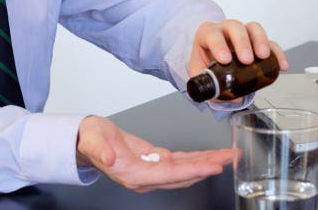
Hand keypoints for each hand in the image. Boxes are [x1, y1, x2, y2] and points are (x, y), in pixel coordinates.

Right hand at [76, 116, 232, 191]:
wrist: (86, 140)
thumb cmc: (91, 138)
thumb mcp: (92, 140)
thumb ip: (101, 151)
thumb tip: (110, 159)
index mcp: (133, 174)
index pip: (170, 174)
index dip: (193, 169)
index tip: (214, 166)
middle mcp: (146, 178)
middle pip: (184, 174)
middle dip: (209, 166)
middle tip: (231, 158)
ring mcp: (151, 172)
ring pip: (185, 169)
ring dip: (207, 163)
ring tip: (227, 155)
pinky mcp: (155, 162)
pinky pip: (180, 163)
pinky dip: (197, 158)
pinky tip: (210, 155)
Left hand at [189, 20, 289, 80]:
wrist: (212, 59)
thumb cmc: (205, 62)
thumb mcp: (200, 74)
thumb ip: (211, 87)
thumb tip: (233, 98)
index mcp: (208, 35)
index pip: (212, 34)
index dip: (219, 45)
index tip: (225, 60)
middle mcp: (226, 30)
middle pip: (235, 27)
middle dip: (242, 42)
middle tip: (246, 60)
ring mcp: (243, 33)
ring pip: (253, 28)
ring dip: (260, 41)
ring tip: (264, 57)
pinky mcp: (258, 41)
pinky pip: (270, 42)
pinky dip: (277, 53)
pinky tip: (282, 65)